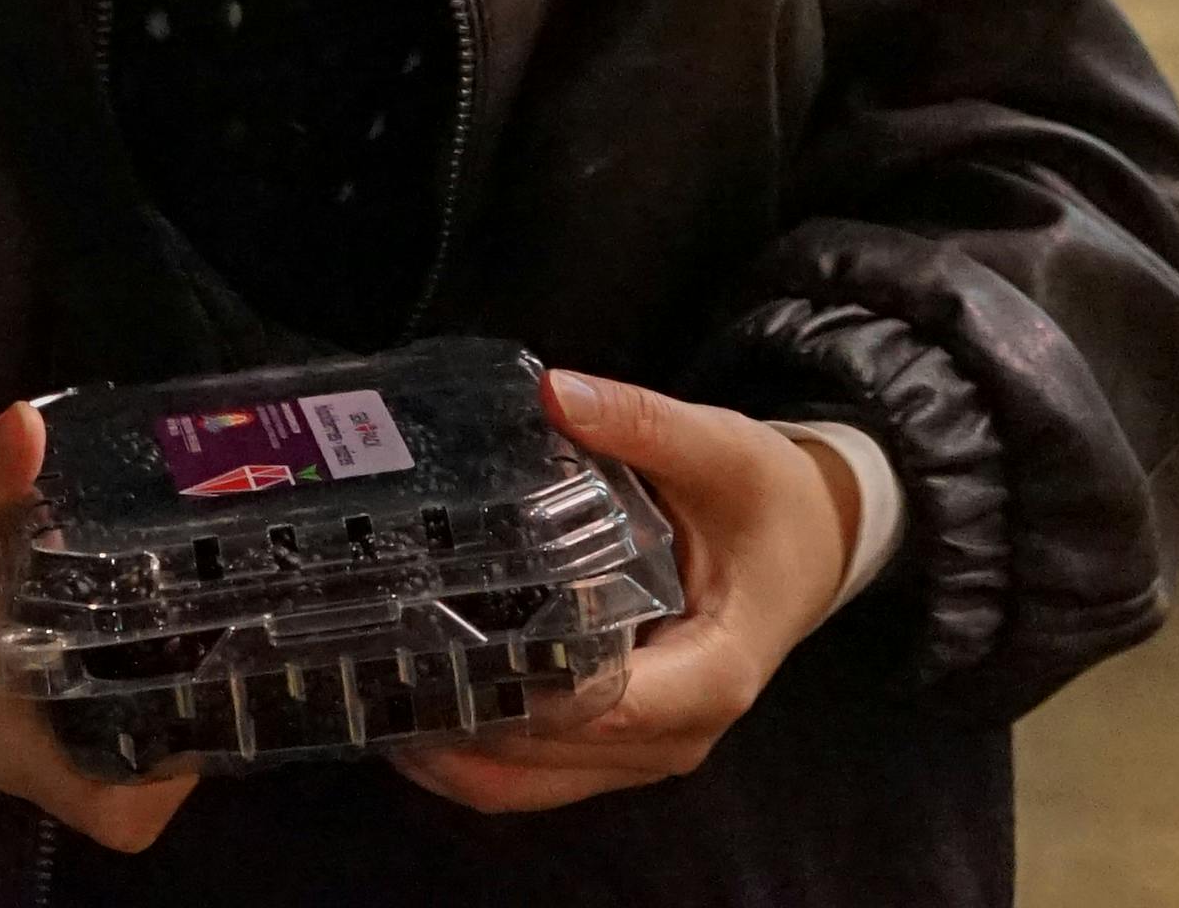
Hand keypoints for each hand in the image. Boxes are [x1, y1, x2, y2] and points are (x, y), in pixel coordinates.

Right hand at [0, 399, 193, 856]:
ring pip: (137, 737)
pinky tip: (166, 590)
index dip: (174, 783)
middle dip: (197, 712)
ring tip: (214, 595)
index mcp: (14, 748)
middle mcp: (41, 755)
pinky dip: (144, 660)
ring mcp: (45, 731)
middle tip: (230, 618)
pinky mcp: (44, 698)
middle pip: (149, 777)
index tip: (201, 701)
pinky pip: (112, 702)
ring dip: (178, 681)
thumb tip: (28, 423)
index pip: (116, 819)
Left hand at [388, 373, 863, 818]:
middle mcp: (679, 733)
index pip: (605, 709)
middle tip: (369, 669)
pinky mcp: (622, 747)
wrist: (809, 547)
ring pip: (532, 787)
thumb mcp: (721, 448)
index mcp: (714, 673)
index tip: (438, 652)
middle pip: (550, 760)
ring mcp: (649, 750)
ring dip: (453, 754)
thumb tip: (554, 392)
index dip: (522, 693)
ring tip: (371, 693)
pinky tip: (414, 707)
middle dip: (460, 727)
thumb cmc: (768, 502)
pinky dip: (475, 756)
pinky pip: (537, 777)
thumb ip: (641, 421)